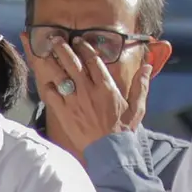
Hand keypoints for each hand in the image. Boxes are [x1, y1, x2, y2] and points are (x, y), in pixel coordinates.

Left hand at [43, 41, 143, 156]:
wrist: (110, 152)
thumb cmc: (124, 130)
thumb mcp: (137, 108)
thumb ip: (141, 86)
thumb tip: (147, 67)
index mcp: (106, 88)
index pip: (93, 61)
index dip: (85, 47)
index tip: (78, 40)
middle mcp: (88, 91)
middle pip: (72, 63)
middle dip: (63, 48)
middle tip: (55, 38)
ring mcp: (74, 101)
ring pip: (59, 75)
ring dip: (51, 61)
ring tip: (44, 52)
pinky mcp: (63, 112)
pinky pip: (51, 94)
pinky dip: (47, 85)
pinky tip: (44, 80)